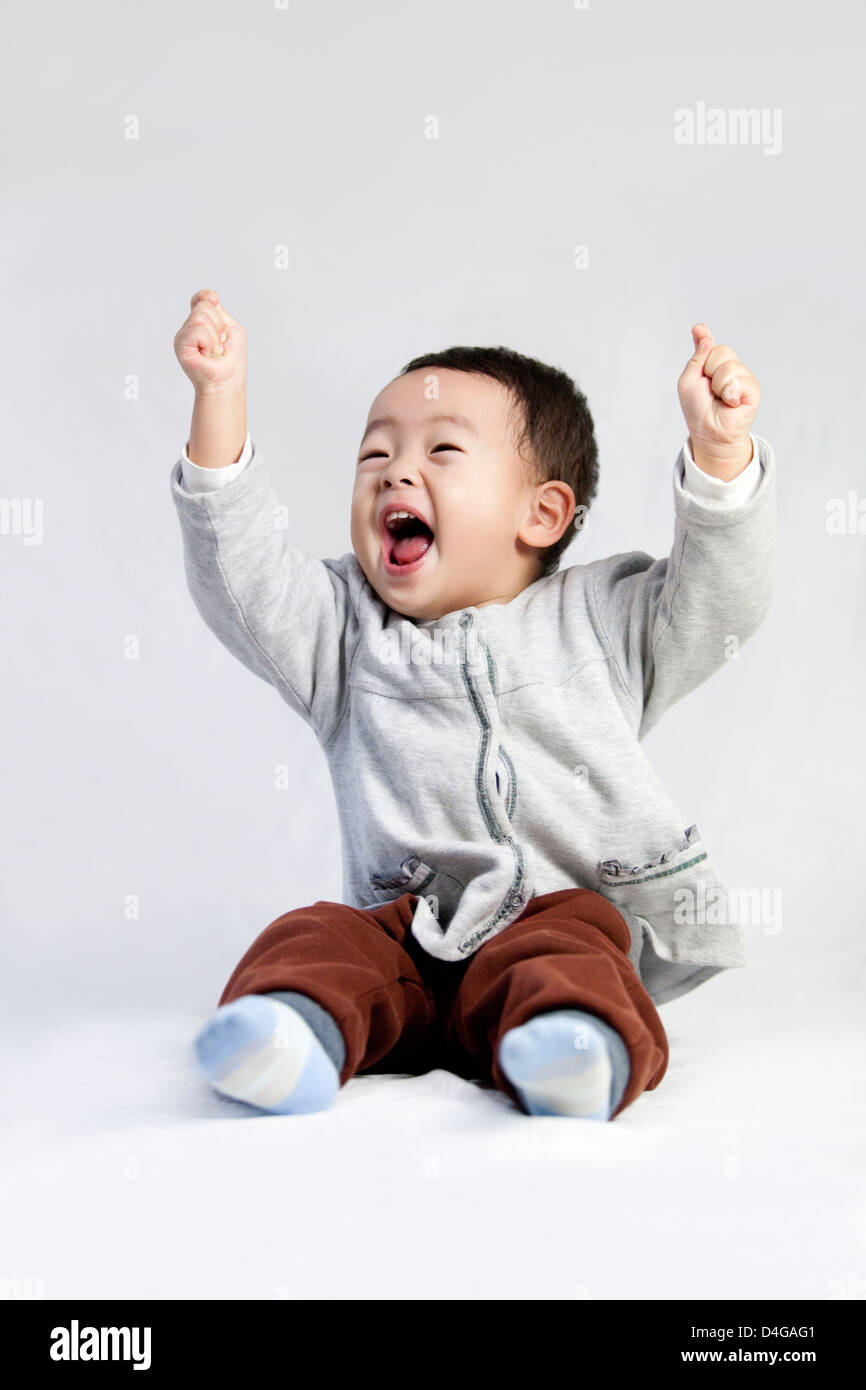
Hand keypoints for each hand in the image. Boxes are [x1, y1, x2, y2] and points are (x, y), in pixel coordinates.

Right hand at [173, 289, 246, 395]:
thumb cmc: (231, 360)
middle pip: (203, 306)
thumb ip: (219, 312)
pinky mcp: (180, 345)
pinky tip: (208, 354)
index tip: (215, 300)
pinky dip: (209, 342)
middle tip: (220, 344)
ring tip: (214, 350)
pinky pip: (197, 330)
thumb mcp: (231, 329)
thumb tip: (211, 297)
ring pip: (200, 317)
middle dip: (219, 324)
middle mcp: (188, 329)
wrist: (227, 381)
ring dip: (215, 335)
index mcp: (200, 324)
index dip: (206, 296)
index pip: (198, 300)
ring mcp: (182, 337)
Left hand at [676, 323, 760, 477]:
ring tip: (720, 399)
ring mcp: (742, 378)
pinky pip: (740, 380)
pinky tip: (730, 403)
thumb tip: (703, 332)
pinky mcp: (753, 389)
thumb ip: (696, 357)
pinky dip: (730, 393)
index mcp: (712, 366)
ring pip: (729, 366)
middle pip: (722, 351)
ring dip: (719, 385)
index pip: (710, 344)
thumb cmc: (698, 410)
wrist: (709, 432)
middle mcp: (729, 369)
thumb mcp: (688, 382)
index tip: (699, 329)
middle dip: (710, 371)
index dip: (704, 336)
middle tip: (710, 390)